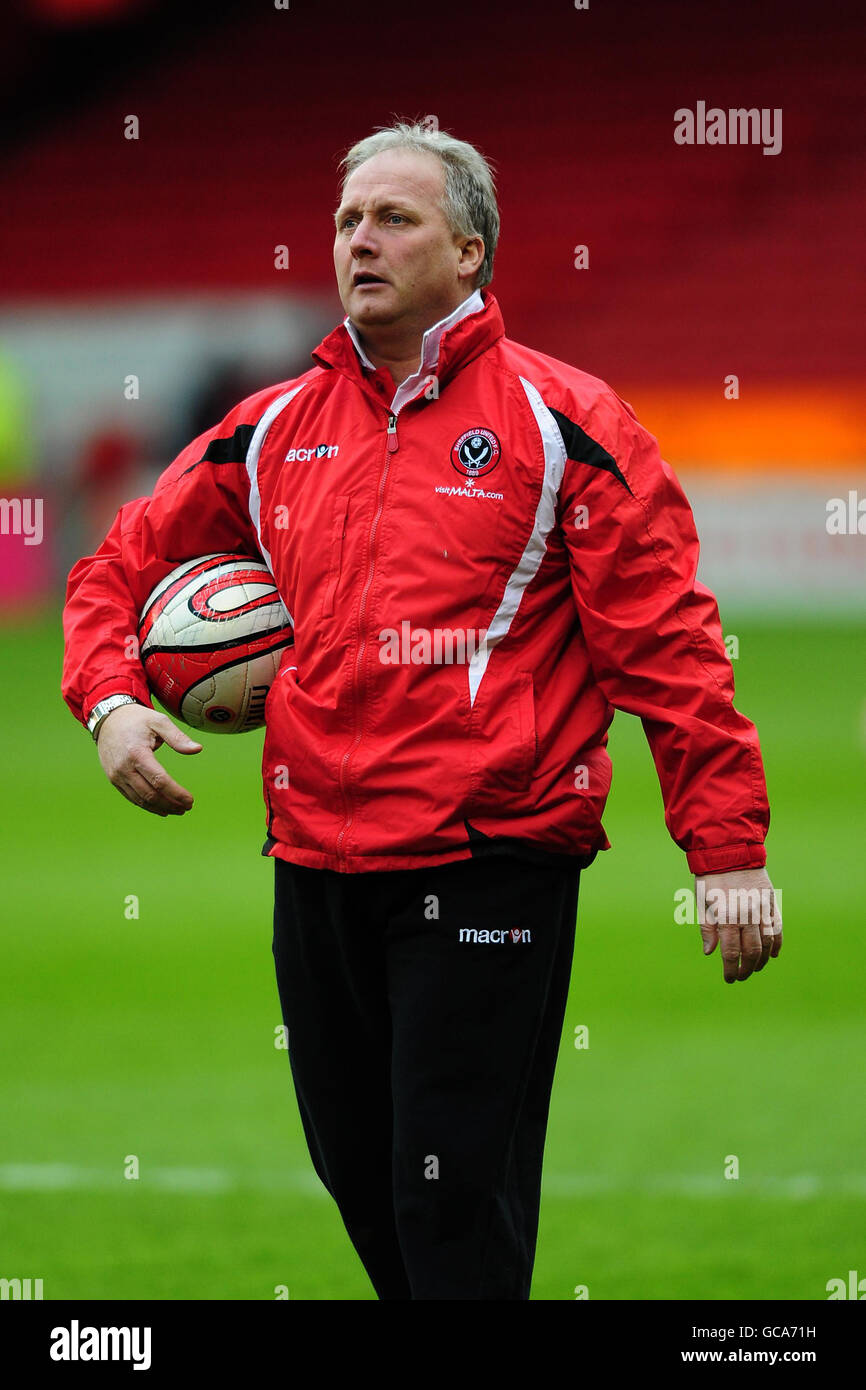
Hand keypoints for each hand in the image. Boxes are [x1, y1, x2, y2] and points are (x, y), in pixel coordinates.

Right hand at [95, 703, 201, 815]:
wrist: (109, 719)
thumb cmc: (137, 720)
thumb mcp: (159, 721)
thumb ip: (178, 737)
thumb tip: (197, 749)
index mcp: (137, 753)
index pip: (160, 780)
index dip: (176, 793)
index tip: (190, 800)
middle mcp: (124, 767)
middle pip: (150, 794)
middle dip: (170, 804)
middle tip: (186, 807)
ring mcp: (117, 775)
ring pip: (140, 800)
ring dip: (160, 808)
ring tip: (177, 810)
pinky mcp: (114, 779)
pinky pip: (131, 797)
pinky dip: (147, 806)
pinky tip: (161, 808)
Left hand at [696, 867, 781, 982]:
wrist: (729, 851)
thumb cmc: (710, 878)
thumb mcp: (701, 902)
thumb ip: (707, 929)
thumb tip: (710, 953)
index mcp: (726, 916)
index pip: (731, 953)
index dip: (731, 970)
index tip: (729, 978)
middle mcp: (746, 915)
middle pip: (751, 952)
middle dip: (747, 969)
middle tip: (741, 977)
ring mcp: (761, 909)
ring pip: (767, 943)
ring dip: (762, 960)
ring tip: (755, 968)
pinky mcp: (771, 902)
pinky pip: (777, 927)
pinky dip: (777, 943)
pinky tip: (772, 954)